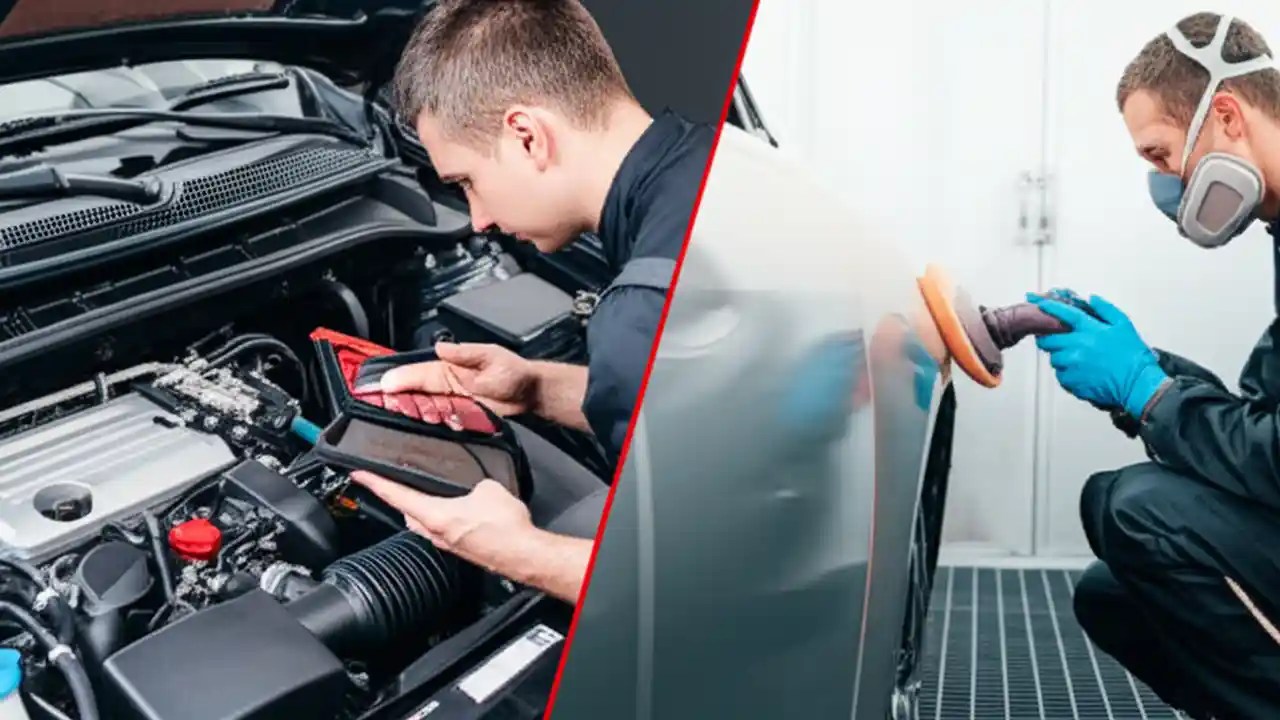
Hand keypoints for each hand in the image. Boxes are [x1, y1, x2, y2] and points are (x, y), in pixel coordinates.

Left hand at [349, 471, 534, 571]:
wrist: (523, 553)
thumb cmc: (505, 527)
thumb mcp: (488, 488)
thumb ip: (474, 482)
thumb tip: (474, 486)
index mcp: (435, 515)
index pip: (397, 496)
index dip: (376, 484)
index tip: (360, 475)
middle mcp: (436, 533)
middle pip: (406, 512)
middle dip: (397, 497)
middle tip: (391, 483)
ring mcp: (448, 544)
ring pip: (423, 524)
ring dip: (418, 509)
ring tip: (420, 494)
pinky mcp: (461, 549)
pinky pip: (441, 530)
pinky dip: (439, 518)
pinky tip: (452, 511)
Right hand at [369, 342, 537, 416]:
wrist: (530, 394)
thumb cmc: (514, 373)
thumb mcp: (491, 356)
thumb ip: (466, 353)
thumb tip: (440, 347)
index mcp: (449, 369)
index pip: (419, 373)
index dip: (401, 378)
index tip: (384, 384)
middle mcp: (445, 387)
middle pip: (414, 393)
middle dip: (392, 397)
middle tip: (372, 402)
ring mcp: (451, 405)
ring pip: (421, 409)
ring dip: (402, 412)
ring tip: (381, 416)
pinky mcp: (459, 421)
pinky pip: (436, 424)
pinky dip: (421, 427)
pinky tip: (407, 431)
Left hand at [1027, 293, 1168, 417]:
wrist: (1138, 384)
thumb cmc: (1134, 356)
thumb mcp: (1124, 325)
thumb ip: (1106, 309)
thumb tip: (1092, 299)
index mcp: (1090, 330)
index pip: (1063, 314)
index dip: (1048, 307)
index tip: (1036, 302)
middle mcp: (1078, 346)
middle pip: (1048, 339)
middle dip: (1048, 339)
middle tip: (1056, 340)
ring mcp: (1072, 365)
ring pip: (1054, 358)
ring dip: (1060, 357)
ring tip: (1078, 359)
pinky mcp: (1072, 382)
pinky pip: (1060, 375)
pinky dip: (1067, 373)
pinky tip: (1082, 372)